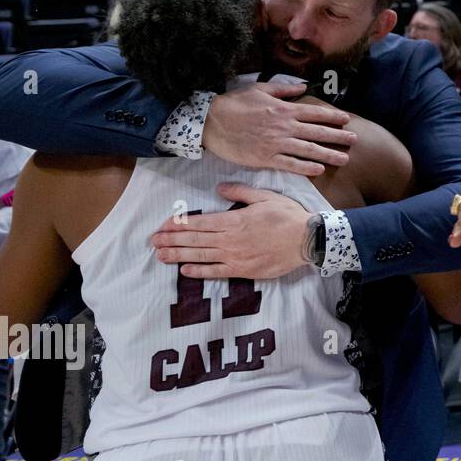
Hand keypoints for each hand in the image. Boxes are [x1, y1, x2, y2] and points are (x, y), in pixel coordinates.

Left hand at [152, 183, 312, 279]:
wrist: (307, 240)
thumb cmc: (288, 216)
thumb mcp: (265, 196)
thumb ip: (241, 192)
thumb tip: (220, 188)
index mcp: (235, 220)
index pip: (200, 223)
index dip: (179, 225)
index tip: (163, 226)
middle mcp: (231, 239)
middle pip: (195, 240)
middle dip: (171, 240)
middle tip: (153, 242)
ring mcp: (236, 257)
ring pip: (201, 256)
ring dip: (178, 256)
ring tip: (160, 256)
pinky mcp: (244, 271)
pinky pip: (216, 272)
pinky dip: (199, 271)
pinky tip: (185, 270)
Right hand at [204, 82, 355, 174]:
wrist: (210, 122)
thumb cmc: (234, 104)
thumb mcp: (260, 89)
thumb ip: (284, 90)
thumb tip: (303, 86)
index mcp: (284, 109)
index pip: (315, 113)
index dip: (333, 116)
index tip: (347, 120)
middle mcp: (284, 127)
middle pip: (317, 132)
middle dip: (338, 136)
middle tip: (355, 140)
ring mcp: (276, 143)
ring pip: (308, 150)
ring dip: (328, 155)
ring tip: (344, 159)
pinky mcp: (265, 158)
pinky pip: (290, 164)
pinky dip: (306, 167)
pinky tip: (319, 170)